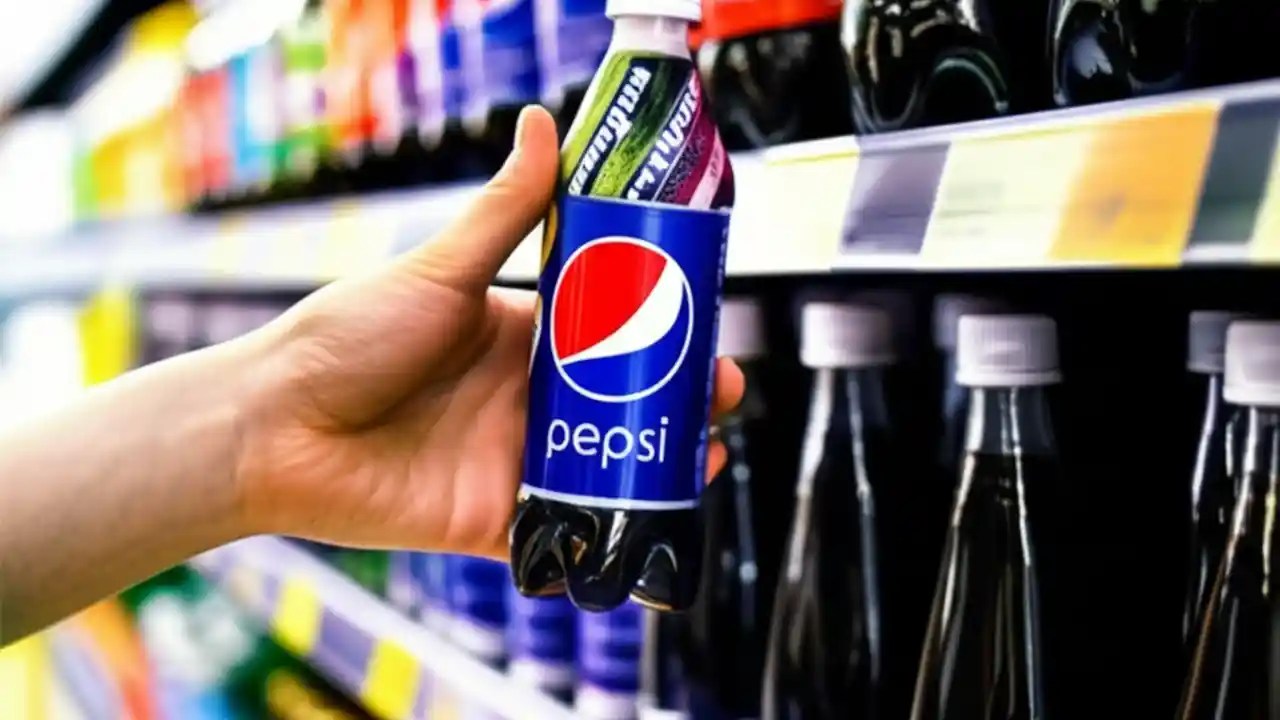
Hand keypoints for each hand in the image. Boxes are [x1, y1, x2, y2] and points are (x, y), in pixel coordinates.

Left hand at [234, 106, 743, 558]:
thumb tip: (543, 126)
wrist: (273, 424)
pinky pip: (563, 531)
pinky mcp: (493, 518)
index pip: (605, 332)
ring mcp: (511, 460)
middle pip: (618, 402)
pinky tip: (654, 517)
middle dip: (676, 399)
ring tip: (708, 451)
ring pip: (605, 468)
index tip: (705, 320)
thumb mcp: (440, 270)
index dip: (658, 330)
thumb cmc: (348, 335)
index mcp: (515, 337)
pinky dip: (608, 531)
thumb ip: (503, 211)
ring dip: (660, 464)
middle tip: (724, 391)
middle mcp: (521, 399)